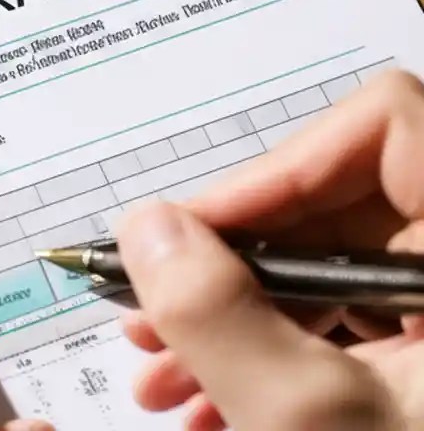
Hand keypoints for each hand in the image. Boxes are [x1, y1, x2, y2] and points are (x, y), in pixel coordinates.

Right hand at [116, 69, 423, 429]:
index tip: (194, 233)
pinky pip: (341, 324)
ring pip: (326, 271)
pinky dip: (269, 353)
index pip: (383, 128)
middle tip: (147, 311)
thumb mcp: (305, 416)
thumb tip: (146, 227)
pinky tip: (211, 405)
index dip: (280, 168)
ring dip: (231, 315)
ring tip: (162, 378)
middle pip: (335, 204)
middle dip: (224, 262)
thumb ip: (214, 313)